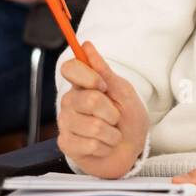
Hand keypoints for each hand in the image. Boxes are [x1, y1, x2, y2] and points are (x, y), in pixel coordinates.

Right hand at [57, 41, 149, 178]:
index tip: (103, 85)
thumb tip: (86, 45)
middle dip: (112, 111)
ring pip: (93, 126)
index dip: (88, 76)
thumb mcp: (123, 92)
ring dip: (111, 133)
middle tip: (115, 117)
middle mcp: (70, 102)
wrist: (130, 149)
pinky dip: (106, 147)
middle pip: (89, 99)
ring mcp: (65, 123)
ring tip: (111, 134)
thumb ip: (104, 71)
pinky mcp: (66, 144)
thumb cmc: (128, 119)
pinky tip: (103, 146)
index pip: (69, 68)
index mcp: (82, 85)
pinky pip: (90, 144)